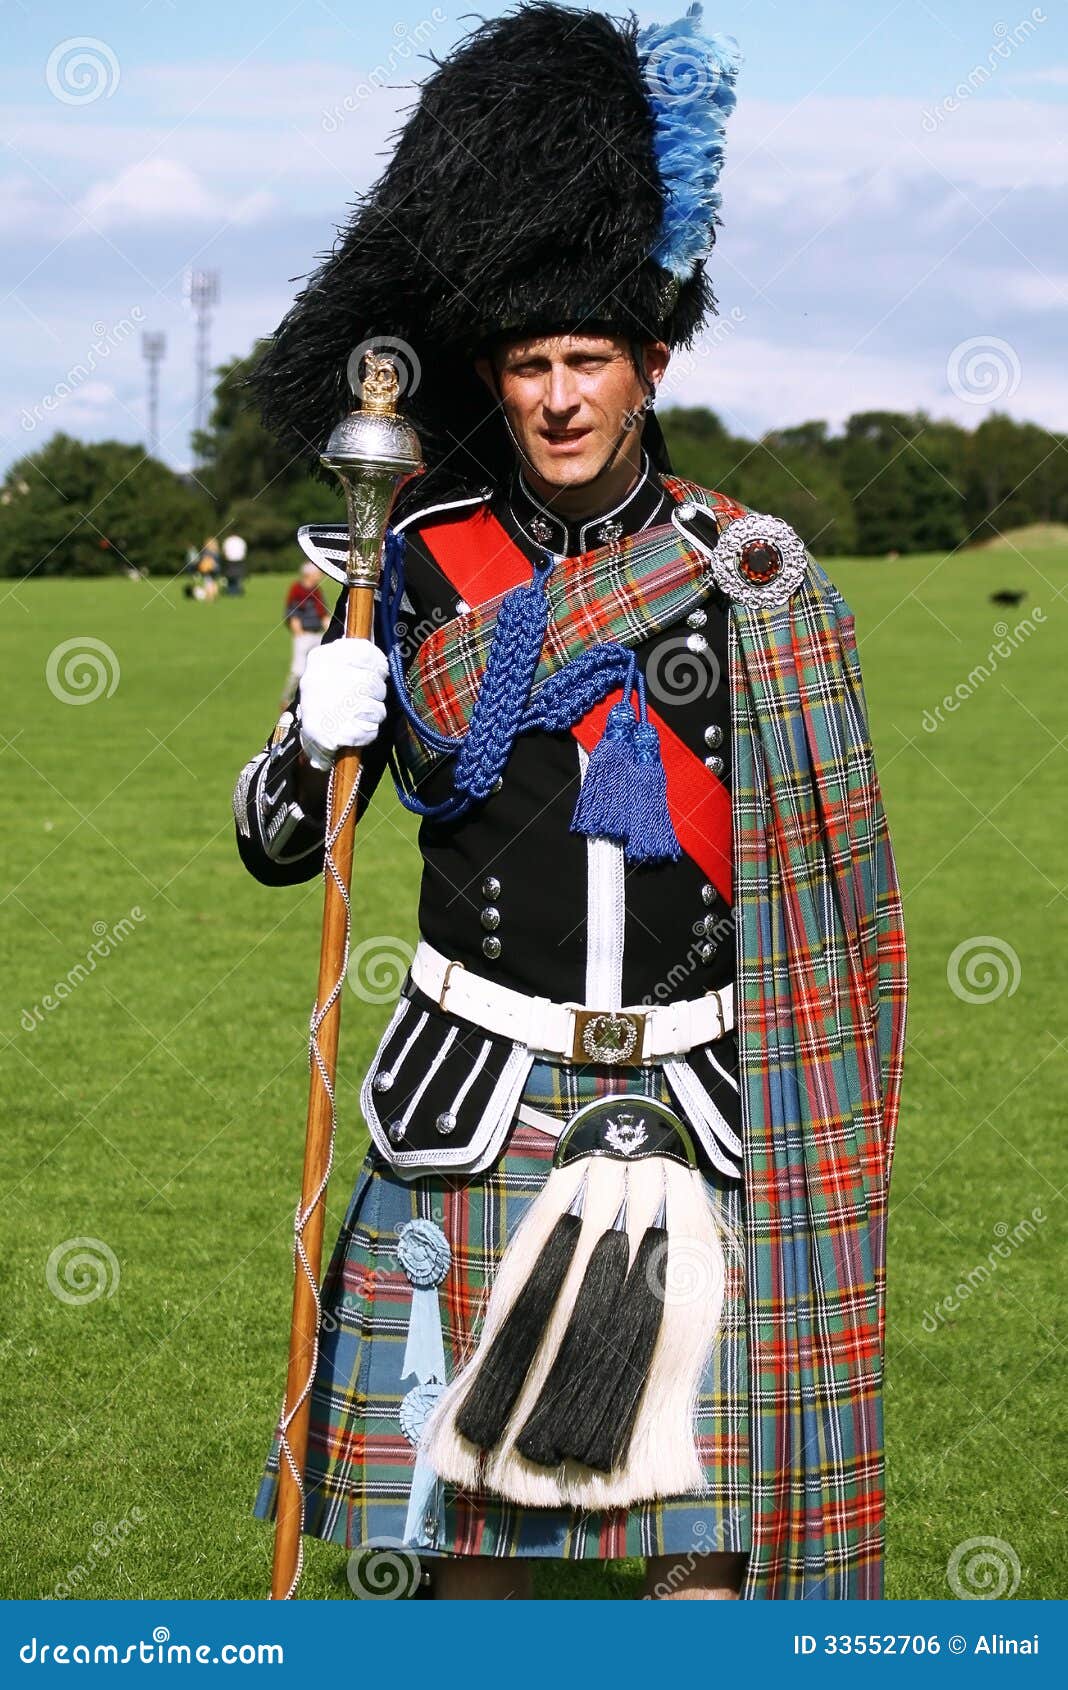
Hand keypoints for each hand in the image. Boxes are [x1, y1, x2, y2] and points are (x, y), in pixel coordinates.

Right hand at [298, 638, 389, 770]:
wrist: (312, 734)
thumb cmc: (330, 694)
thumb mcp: (335, 666)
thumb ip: (356, 652)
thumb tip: (375, 625)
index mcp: (322, 658)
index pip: (366, 652)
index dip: (379, 664)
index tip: (378, 672)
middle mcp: (322, 680)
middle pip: (373, 683)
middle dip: (376, 693)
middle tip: (364, 697)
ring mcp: (328, 707)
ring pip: (376, 708)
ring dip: (374, 713)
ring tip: (357, 714)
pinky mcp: (335, 734)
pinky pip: (371, 729)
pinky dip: (368, 732)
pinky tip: (355, 728)